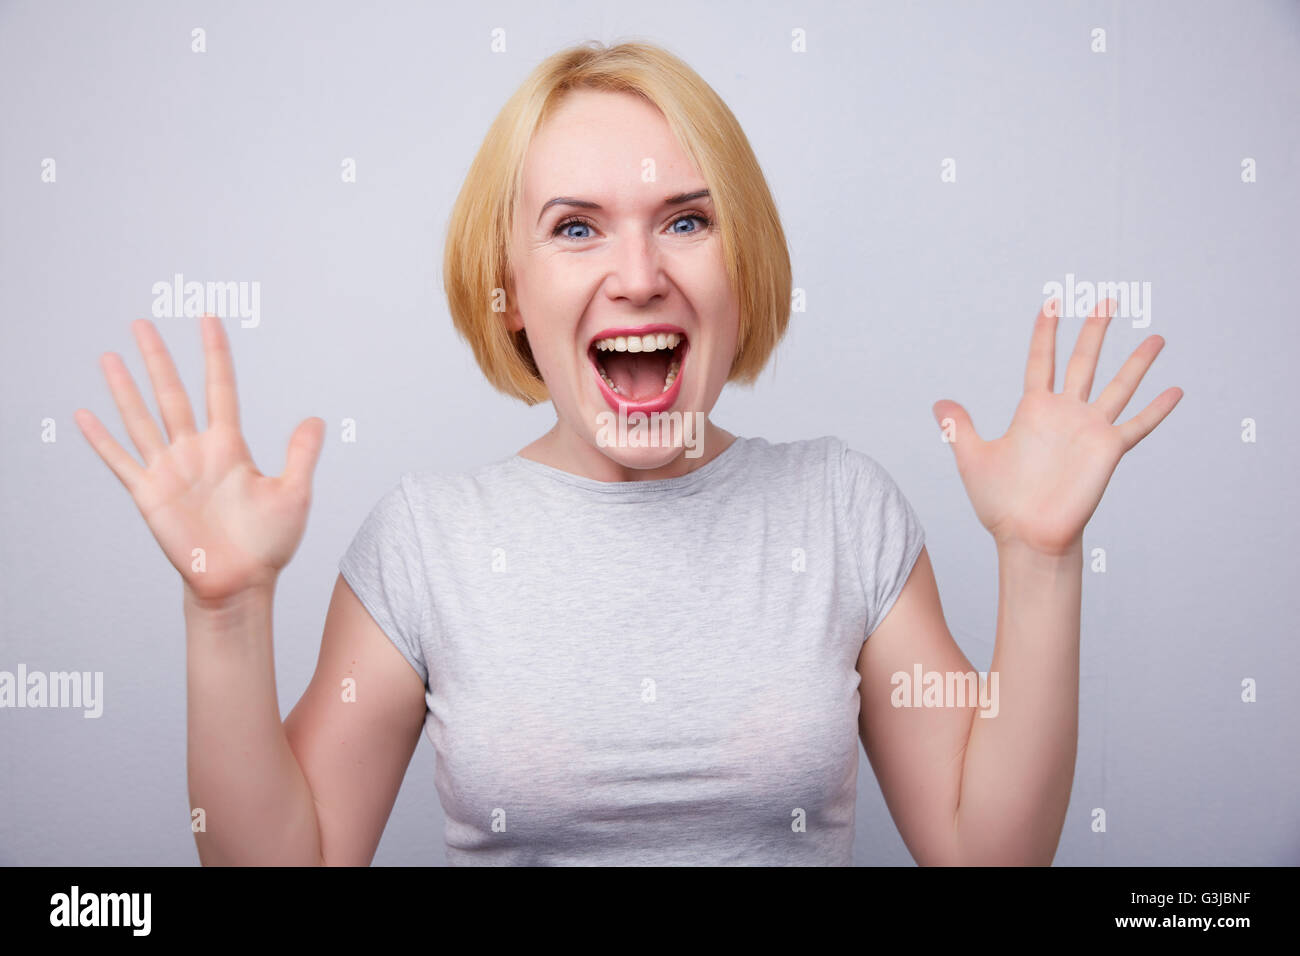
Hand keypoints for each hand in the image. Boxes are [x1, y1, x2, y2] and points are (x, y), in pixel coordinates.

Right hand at [75, 315, 325, 603]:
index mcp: (230, 447)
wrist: (240, 583)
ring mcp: (170, 471)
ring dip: (124, 388)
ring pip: (142, 418)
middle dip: (157, 358)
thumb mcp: (293, 494)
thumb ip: (300, 455)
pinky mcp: (150, 495)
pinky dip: (102, 439)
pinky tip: (85, 415)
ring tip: (111, 355)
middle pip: (172, 393)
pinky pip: (121, 461)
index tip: (208, 320)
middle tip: (142, 323)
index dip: (214, 354)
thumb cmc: (268, 544)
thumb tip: (315, 419)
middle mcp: (196, 452)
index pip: (220, 388)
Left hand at [932, 298, 1182, 556]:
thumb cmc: (1000, 503)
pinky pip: (1138, 425)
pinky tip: (1176, 390)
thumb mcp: (973, 457)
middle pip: (1083, 361)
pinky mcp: (1108, 450)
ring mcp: (1089, 430)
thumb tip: (939, 404)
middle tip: (1107, 299)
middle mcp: (1064, 414)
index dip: (1046, 332)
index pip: (1041, 360)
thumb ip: (960, 427)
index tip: (1052, 302)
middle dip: (1095, 330)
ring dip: (1138, 362)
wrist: (1026, 535)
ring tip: (1157, 337)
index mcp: (1032, 410)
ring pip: (1119, 386)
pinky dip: (1157, 409)